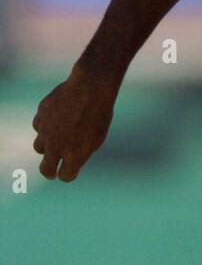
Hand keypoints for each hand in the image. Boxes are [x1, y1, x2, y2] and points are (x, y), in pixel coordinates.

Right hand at [32, 66, 118, 181]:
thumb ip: (82, 153)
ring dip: (47, 147)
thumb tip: (70, 161)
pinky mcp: (40, 116)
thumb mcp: (97, 138)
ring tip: (57, 140)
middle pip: (46, 169)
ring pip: (38, 148)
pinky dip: (45, 127)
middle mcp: (57, 146)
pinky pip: (39, 127)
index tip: (69, 171)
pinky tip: (56, 118)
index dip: (68, 174)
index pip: (66, 176)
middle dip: (49, 172)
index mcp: (74, 155)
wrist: (90, 88)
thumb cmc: (98, 114)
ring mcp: (46, 131)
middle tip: (52, 171)